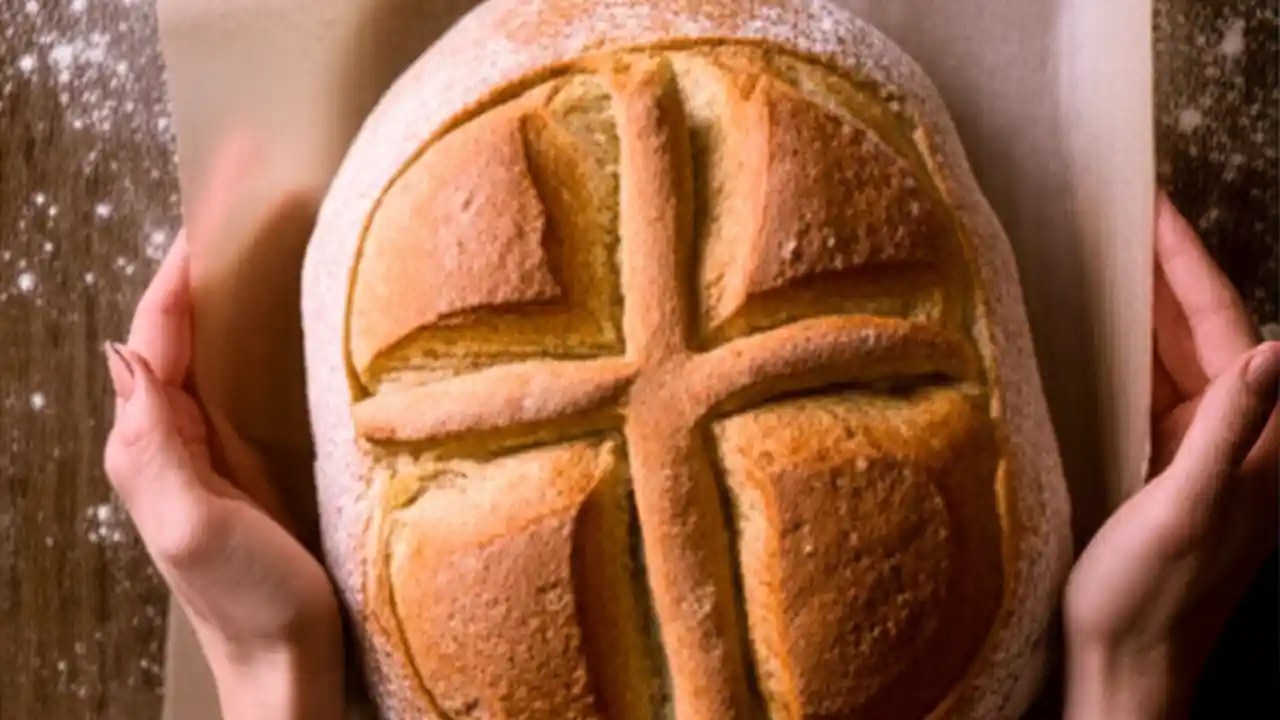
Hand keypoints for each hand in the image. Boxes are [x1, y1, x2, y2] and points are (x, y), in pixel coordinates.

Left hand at [102, 145, 342, 719]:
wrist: (290, 662)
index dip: (182, 264)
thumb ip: (155, 442)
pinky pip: (238, 376)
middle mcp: (172, 435)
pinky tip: (271, 312)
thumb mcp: (193, 524)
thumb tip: (126, 352)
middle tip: (239, 190)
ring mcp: (211, 447)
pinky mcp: (249, 460)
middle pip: (178, 326)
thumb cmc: (249, 603)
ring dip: (225, 285)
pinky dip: (249, 330)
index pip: (158, 331)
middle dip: (201, 257)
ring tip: (254, 230)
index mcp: (153, 442)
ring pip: (208, 345)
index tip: (213, 199)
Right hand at [1062, 194, 1278, 718]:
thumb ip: (1227, 434)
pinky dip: (1128, 351)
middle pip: (1204, 332)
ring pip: (1176, 357)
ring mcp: (1203, 450)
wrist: (1126, 664)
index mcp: (1258, 443)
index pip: (1226, 327)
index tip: (1152, 207)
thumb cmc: (1149, 597)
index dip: (1188, 262)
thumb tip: (1273, 351)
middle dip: (1166, 271)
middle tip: (1121, 212)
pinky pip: (1152, 389)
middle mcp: (1240, 437)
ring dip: (1144, 306)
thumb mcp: (1185, 512)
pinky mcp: (1169, 465)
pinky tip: (1100, 327)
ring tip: (1107, 252)